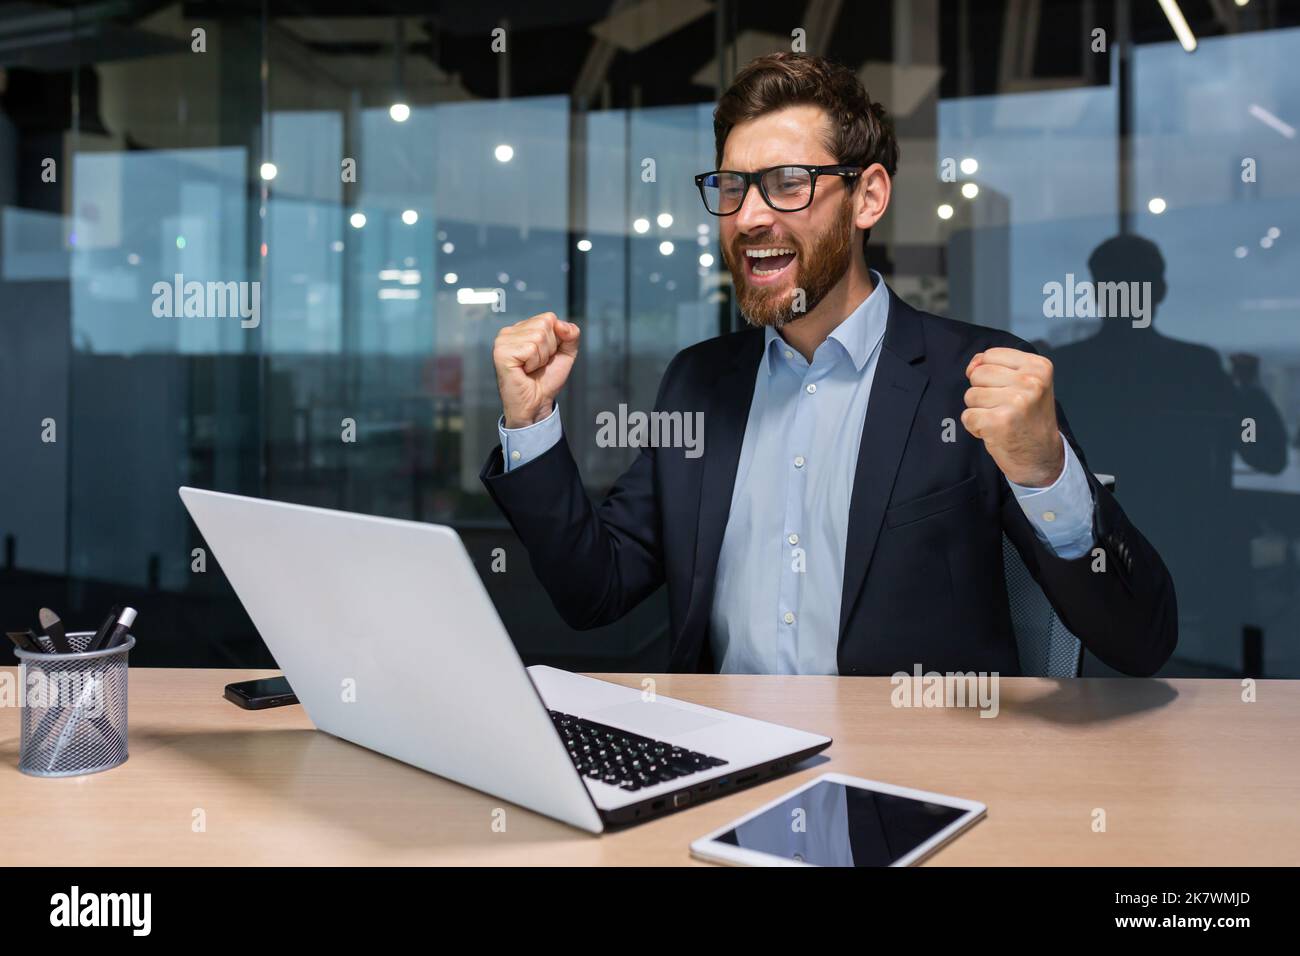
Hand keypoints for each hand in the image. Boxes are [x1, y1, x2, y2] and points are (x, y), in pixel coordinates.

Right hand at [493, 312, 580, 428]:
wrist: (536, 404)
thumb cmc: (546, 381)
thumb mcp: (566, 353)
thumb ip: (571, 334)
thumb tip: (561, 324)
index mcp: (522, 328)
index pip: (549, 318)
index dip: (556, 339)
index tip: (546, 356)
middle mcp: (510, 331)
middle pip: (544, 324)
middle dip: (549, 348)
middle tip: (538, 364)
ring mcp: (503, 341)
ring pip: (538, 336)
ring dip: (541, 357)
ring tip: (531, 368)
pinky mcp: (501, 352)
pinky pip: (531, 348)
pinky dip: (533, 363)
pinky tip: (524, 370)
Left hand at [961, 347, 1063, 487]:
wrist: (1042, 456)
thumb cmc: (1029, 418)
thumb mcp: (1024, 384)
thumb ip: (997, 366)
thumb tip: (972, 365)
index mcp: (1039, 367)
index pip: (991, 355)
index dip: (988, 373)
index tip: (1006, 390)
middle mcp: (1030, 382)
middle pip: (978, 374)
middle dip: (982, 393)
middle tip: (1003, 408)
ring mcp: (1016, 402)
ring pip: (970, 395)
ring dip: (979, 410)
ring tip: (999, 419)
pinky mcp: (999, 422)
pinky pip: (968, 416)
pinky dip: (975, 427)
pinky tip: (994, 431)